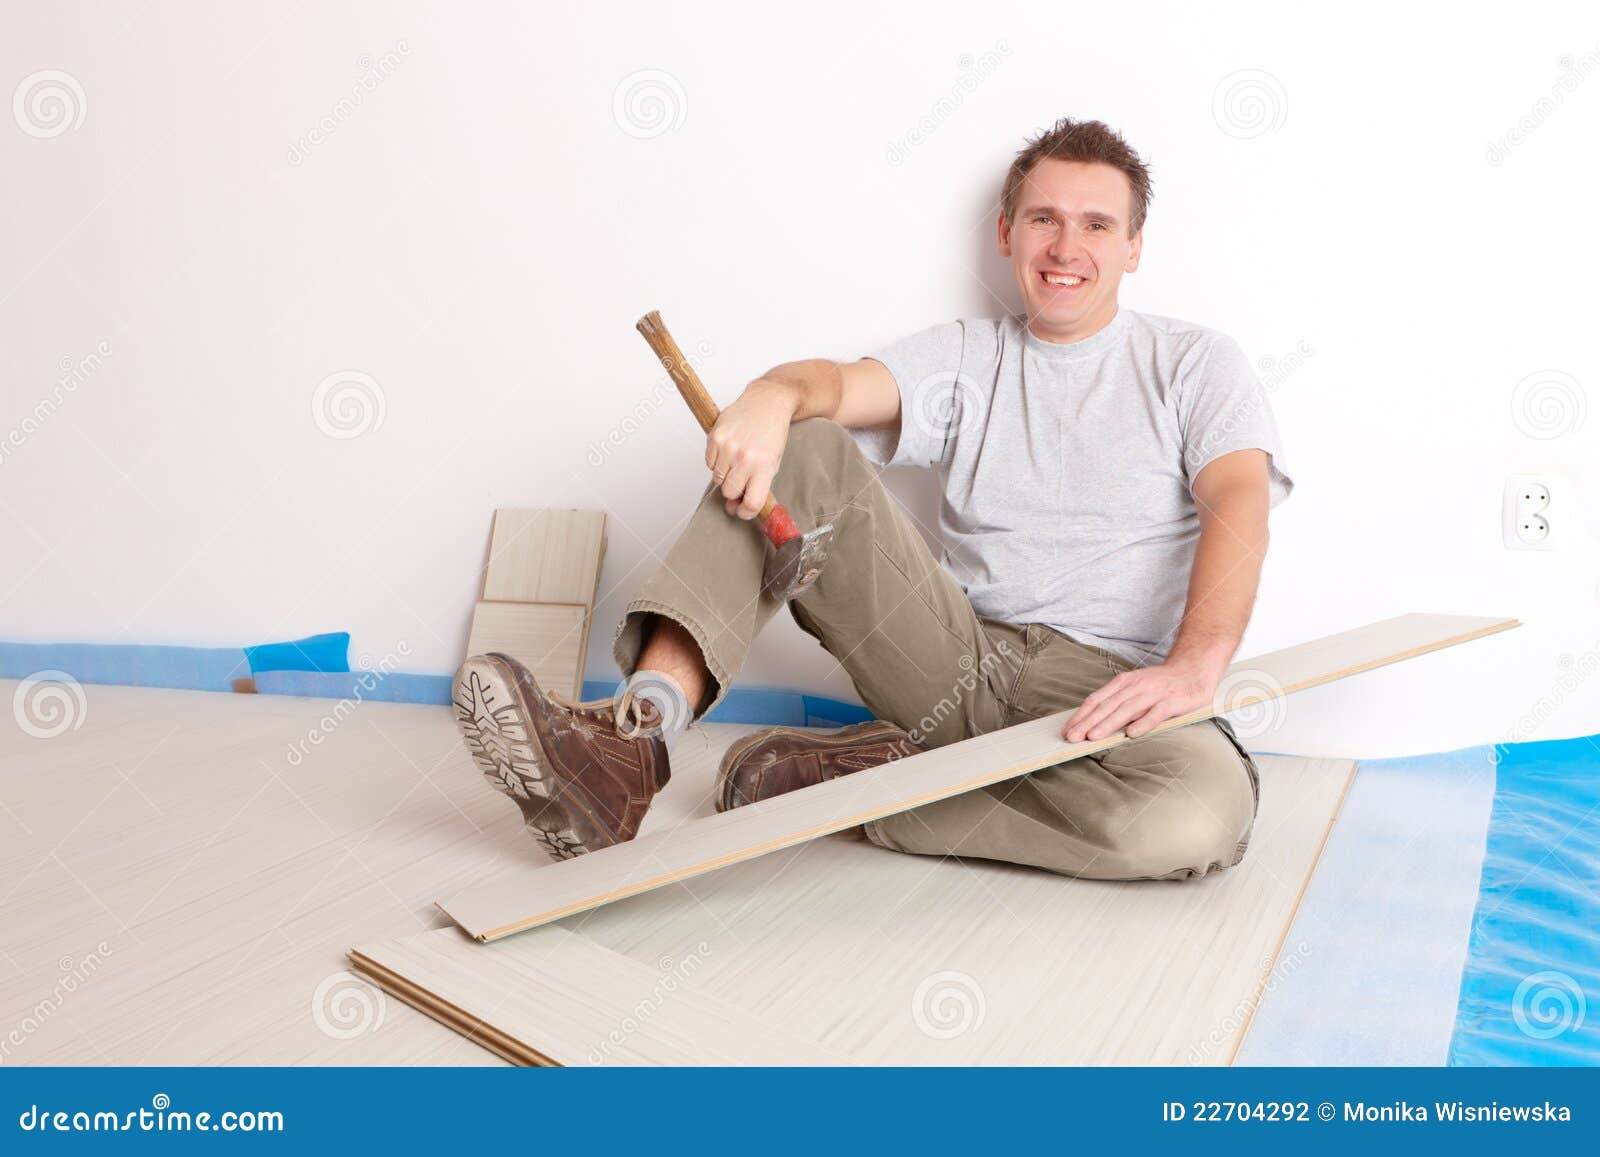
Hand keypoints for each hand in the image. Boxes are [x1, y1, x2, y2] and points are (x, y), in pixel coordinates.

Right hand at [708, 380, 796, 519]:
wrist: (767, 402)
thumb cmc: (772, 432)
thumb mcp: (773, 461)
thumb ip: (758, 484)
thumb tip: (739, 505)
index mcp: (764, 466)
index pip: (751, 503)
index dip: (745, 512)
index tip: (743, 511)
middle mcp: (745, 458)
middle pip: (729, 492)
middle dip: (734, 491)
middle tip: (740, 480)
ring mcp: (728, 447)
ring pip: (717, 479)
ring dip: (724, 475)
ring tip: (736, 460)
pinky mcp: (715, 437)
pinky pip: (708, 463)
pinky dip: (716, 461)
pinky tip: (728, 450)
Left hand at [1062, 659, 1220, 742]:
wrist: (1194, 668)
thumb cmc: (1161, 684)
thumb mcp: (1135, 687)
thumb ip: (1117, 702)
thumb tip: (1093, 722)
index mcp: (1124, 683)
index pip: (1097, 699)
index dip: (1081, 715)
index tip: (1067, 729)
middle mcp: (1136, 686)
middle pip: (1107, 706)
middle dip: (1087, 723)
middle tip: (1071, 737)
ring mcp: (1154, 693)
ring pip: (1126, 710)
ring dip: (1108, 724)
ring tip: (1092, 737)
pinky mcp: (1172, 702)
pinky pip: (1155, 714)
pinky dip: (1143, 724)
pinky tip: (1130, 734)